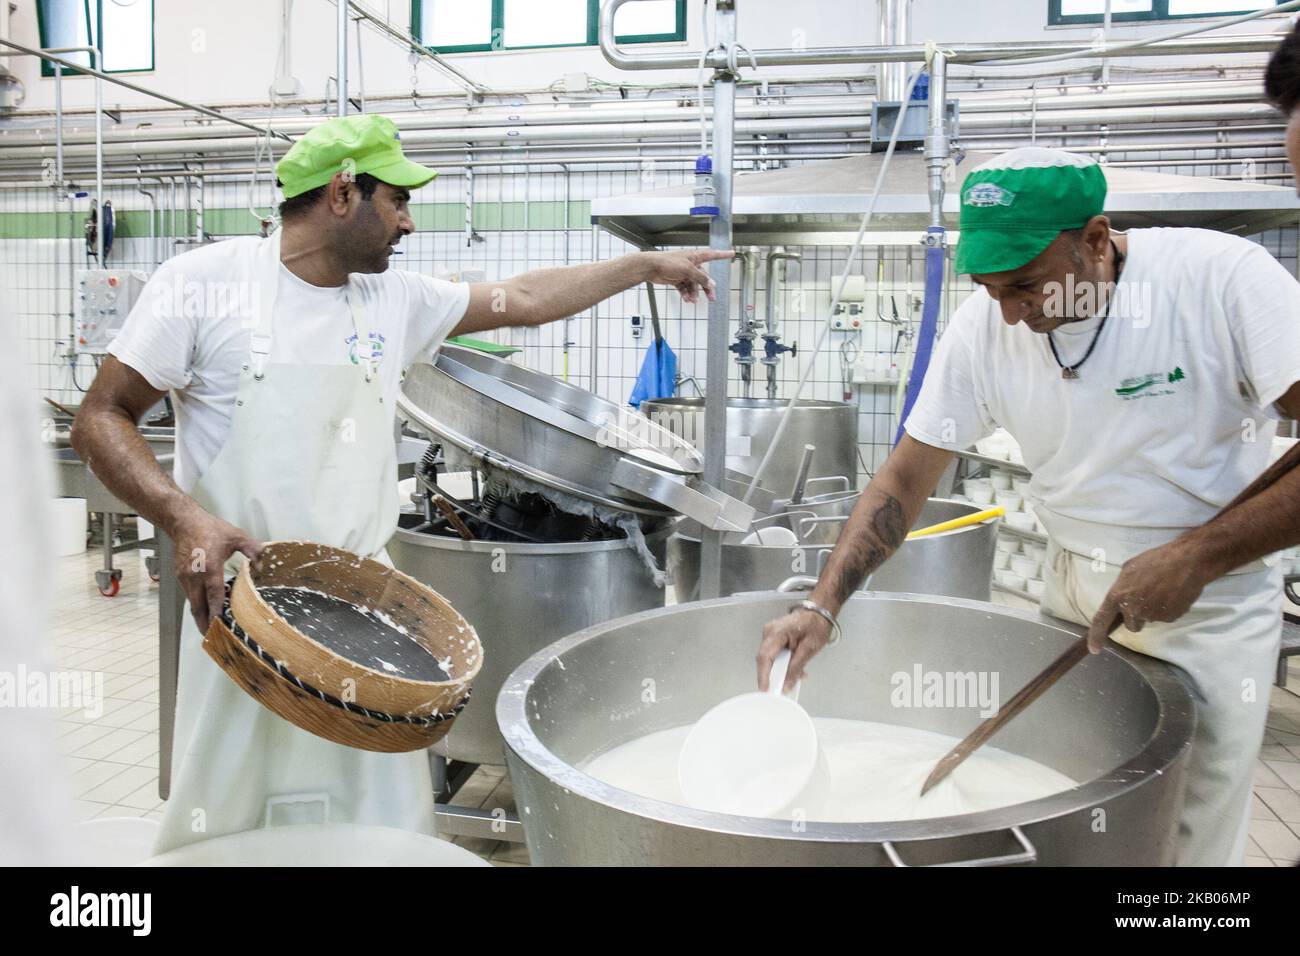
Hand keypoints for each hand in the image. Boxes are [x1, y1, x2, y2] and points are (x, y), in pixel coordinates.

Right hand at [169, 505, 262, 632]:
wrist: (184, 522)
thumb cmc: (210, 528)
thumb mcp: (236, 536)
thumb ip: (252, 549)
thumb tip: (264, 560)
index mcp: (210, 568)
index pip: (214, 596)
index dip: (217, 612)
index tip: (221, 625)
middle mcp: (194, 576)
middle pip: (198, 607)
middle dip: (205, 623)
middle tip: (213, 636)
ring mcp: (184, 577)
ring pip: (192, 602)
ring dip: (201, 614)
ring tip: (212, 625)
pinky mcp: (180, 576)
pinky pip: (189, 594)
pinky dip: (197, 603)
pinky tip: (207, 606)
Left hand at [642, 249, 733, 304]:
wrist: (650, 268)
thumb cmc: (667, 262)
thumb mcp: (687, 270)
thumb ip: (700, 277)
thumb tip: (711, 283)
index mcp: (694, 257)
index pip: (712, 255)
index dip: (723, 254)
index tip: (732, 254)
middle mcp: (690, 264)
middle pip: (703, 277)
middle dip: (707, 288)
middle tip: (712, 298)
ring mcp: (683, 272)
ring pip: (693, 285)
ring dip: (694, 293)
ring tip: (693, 300)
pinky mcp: (676, 279)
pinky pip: (684, 288)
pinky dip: (686, 294)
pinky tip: (686, 299)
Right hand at [757, 608, 832, 692]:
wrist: (818, 613)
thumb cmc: (816, 625)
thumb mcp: (809, 649)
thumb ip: (796, 668)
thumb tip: (786, 684)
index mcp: (777, 632)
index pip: (764, 657)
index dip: (763, 675)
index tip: (765, 689)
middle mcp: (770, 632)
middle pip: (765, 660)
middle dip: (775, 675)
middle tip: (785, 686)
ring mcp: (770, 634)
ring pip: (770, 659)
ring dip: (781, 670)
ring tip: (798, 674)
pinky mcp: (773, 638)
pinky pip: (774, 655)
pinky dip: (783, 663)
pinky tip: (794, 666)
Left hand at [1085, 539, 1210, 652]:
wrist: (1187, 561)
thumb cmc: (1155, 560)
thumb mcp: (1129, 569)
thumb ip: (1122, 588)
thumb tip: (1122, 597)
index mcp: (1118, 595)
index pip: (1101, 620)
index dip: (1096, 636)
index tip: (1094, 649)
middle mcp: (1132, 609)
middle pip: (1131, 624)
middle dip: (1136, 617)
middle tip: (1145, 597)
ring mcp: (1152, 615)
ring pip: (1148, 620)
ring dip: (1152, 610)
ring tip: (1161, 590)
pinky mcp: (1170, 618)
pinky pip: (1165, 617)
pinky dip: (1167, 609)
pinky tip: (1172, 594)